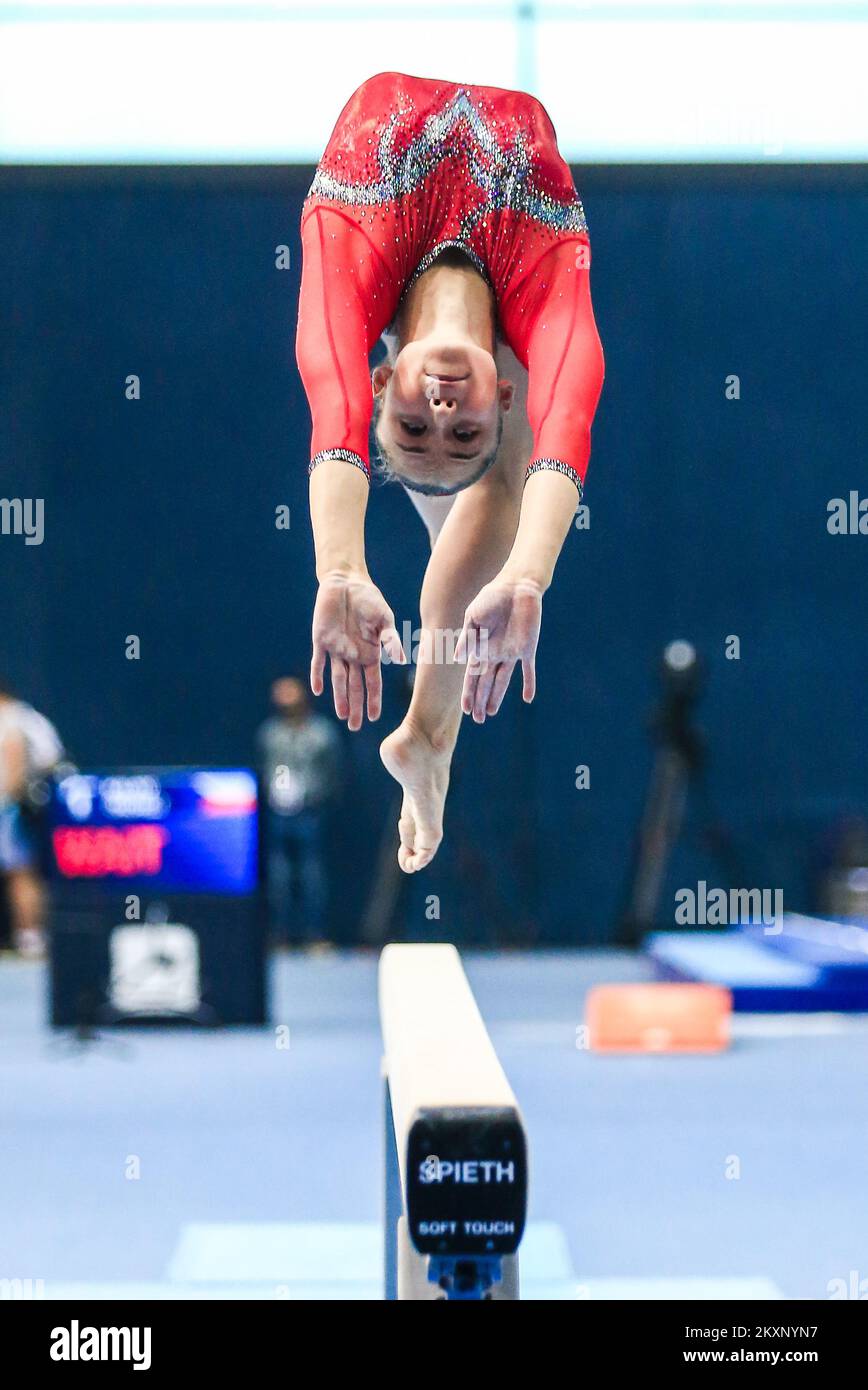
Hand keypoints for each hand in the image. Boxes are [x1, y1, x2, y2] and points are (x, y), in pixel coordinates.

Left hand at [311, 572, 405, 729]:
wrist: (346, 582)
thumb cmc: (369, 599)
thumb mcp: (384, 618)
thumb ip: (390, 639)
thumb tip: (400, 659)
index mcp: (370, 653)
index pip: (372, 682)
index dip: (373, 699)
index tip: (374, 718)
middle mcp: (354, 656)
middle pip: (354, 686)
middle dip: (355, 707)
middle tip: (355, 727)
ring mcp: (336, 649)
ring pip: (338, 679)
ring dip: (339, 697)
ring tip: (341, 716)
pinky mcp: (321, 640)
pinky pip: (319, 661)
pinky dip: (318, 675)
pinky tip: (318, 690)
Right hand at [455, 576, 542, 722]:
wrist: (516, 586)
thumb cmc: (491, 597)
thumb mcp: (473, 615)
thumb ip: (467, 637)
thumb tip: (459, 659)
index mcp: (479, 648)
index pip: (472, 676)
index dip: (469, 693)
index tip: (466, 710)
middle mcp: (494, 654)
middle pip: (485, 683)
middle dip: (480, 700)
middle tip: (478, 720)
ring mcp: (511, 653)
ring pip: (502, 680)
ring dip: (497, 697)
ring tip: (491, 713)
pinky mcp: (527, 649)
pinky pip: (528, 670)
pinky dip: (528, 683)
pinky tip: (528, 698)